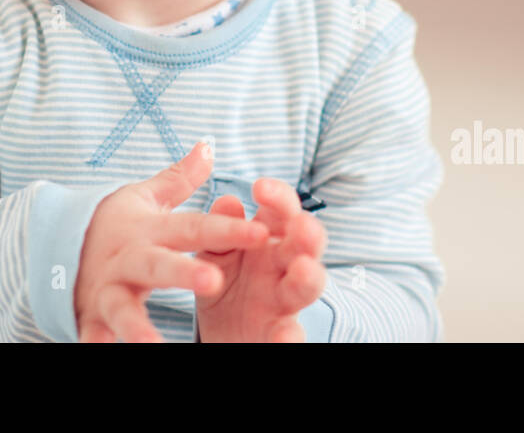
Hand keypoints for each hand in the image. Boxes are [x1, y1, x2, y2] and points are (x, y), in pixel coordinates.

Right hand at [75, 142, 271, 342]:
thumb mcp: (145, 198)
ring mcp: (109, 288)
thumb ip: (179, 178)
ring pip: (123, 307)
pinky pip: (94, 334)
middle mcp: (130, 259)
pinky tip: (103, 355)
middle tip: (214, 281)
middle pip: (158, 265)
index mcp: (150, 230)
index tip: (262, 233)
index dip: (227, 229)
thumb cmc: (116, 225)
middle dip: (183, 273)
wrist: (61, 245)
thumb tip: (208, 145)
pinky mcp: (92, 315)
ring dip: (137, 327)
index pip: (193, 228)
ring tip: (154, 347)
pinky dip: (98, 344)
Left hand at [194, 176, 327, 341]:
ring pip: (308, 286)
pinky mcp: (280, 334)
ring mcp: (285, 300)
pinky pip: (291, 335)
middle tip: (301, 225)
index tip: (259, 187)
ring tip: (303, 269)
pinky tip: (285, 336)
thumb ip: (219, 230)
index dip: (277, 196)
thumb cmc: (221, 279)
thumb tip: (228, 200)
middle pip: (306, 243)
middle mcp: (283, 265)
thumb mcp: (214, 253)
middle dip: (308, 233)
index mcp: (267, 237)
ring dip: (310, 277)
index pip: (281, 209)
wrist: (218, 331)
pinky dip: (290, 337)